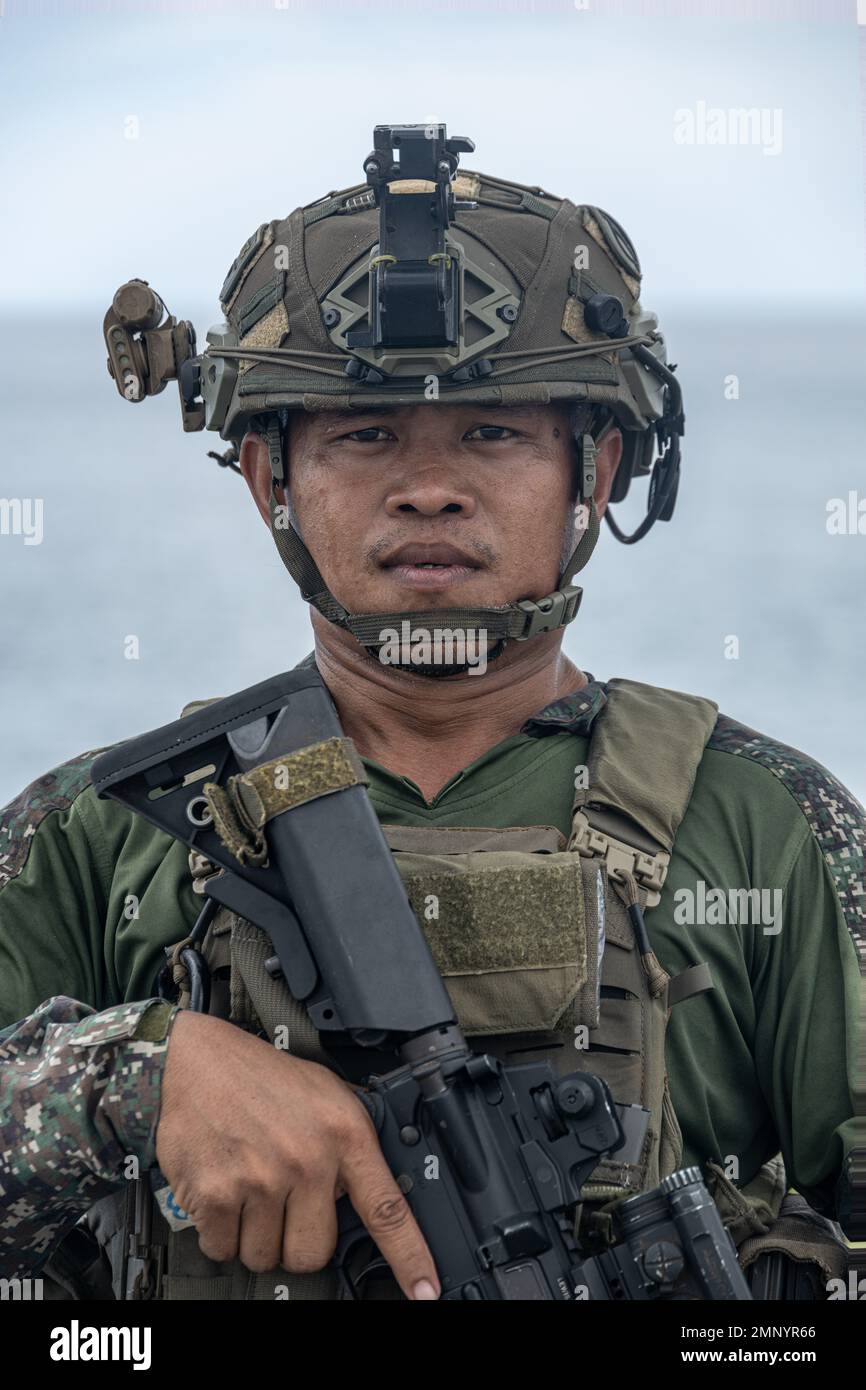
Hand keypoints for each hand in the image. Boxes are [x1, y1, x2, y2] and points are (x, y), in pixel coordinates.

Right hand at [156, 1010, 439, 1298]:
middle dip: (296, 1237)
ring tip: (249, 1187)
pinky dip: (219, 1231)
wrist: (194, 1062)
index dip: (409, 1256)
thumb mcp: (325, 1091)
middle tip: (283, 1201)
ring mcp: (260, 1180)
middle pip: (313, 1253)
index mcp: (343, 1134)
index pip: (386, 1210)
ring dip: (255, 1235)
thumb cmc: (259, 1076)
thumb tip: (372, 1182)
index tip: (424, 1290)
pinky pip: (223, 1249)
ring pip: (265, 1257)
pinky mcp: (216, 1196)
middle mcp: (307, 1160)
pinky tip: (223, 1190)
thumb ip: (350, 1139)